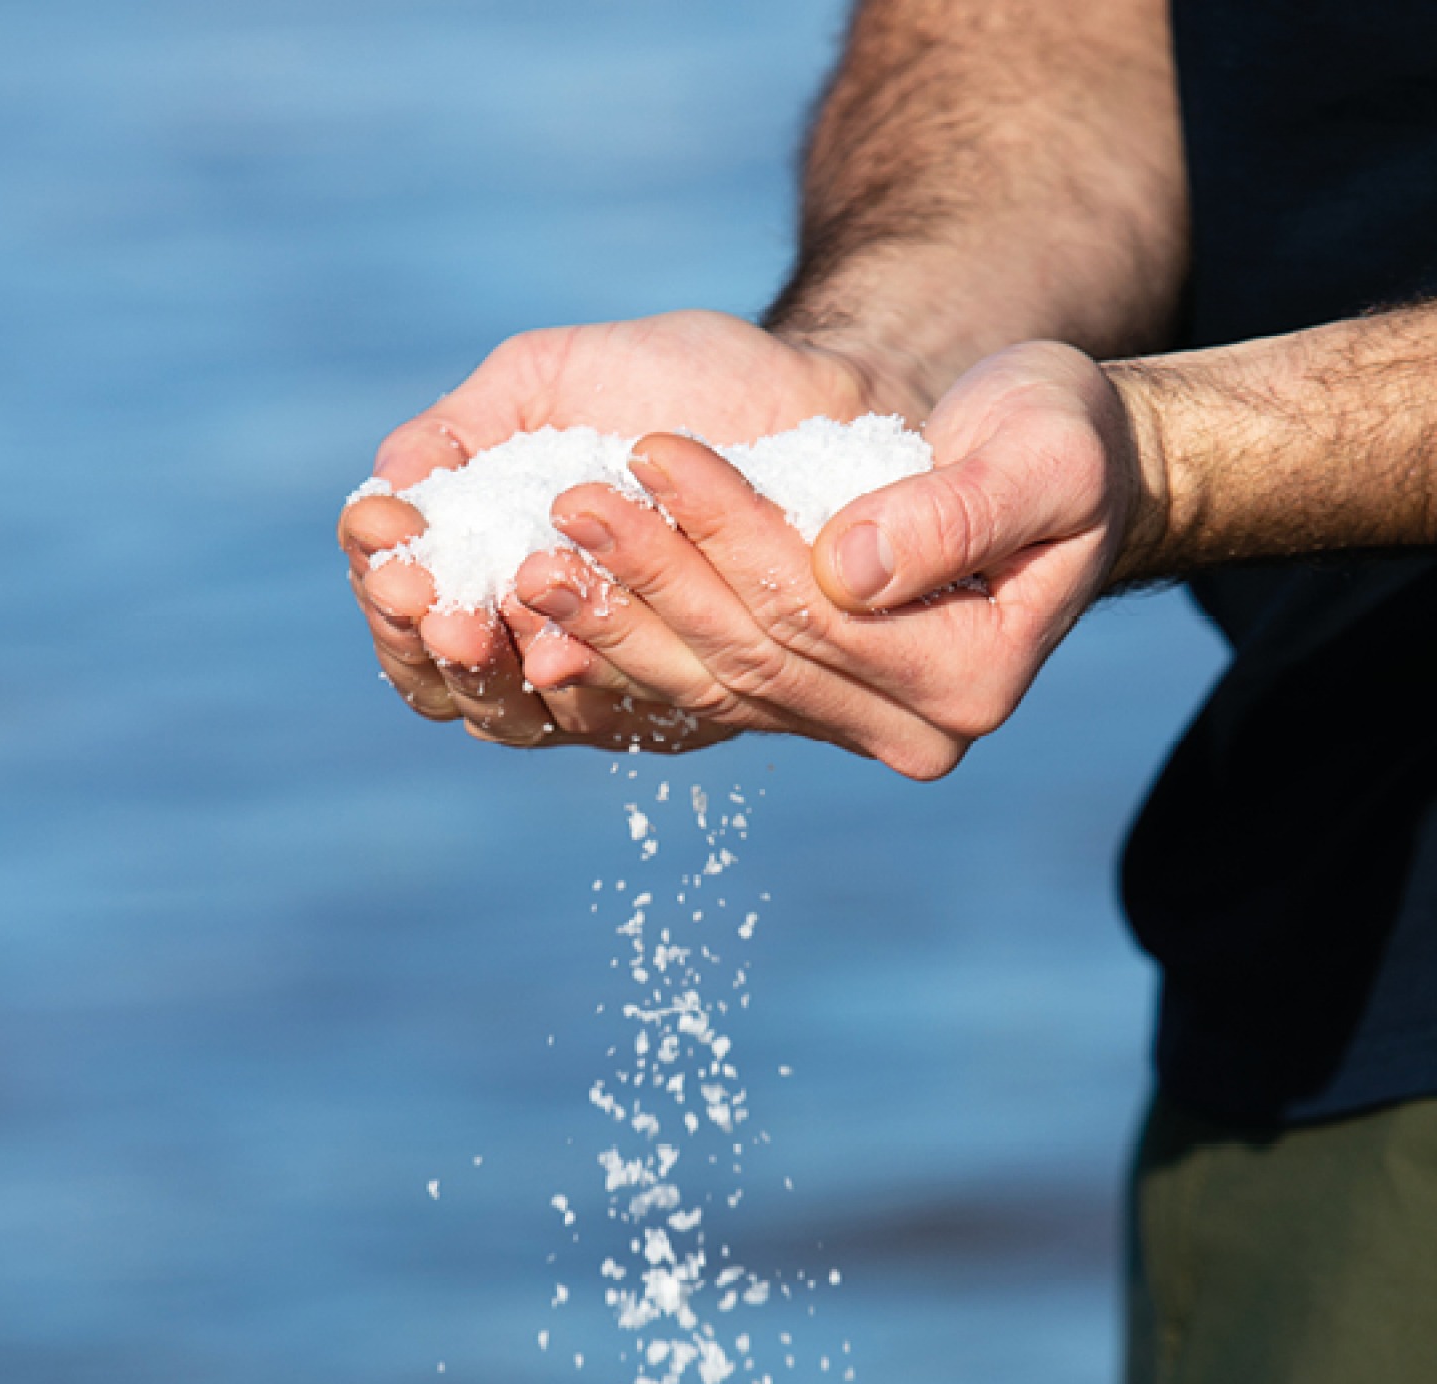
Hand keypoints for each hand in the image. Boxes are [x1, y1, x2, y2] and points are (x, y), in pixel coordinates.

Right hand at [336, 310, 915, 749]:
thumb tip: (384, 487)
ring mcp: (624, 686)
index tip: (378, 534)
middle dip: (424, 639)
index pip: (411, 617)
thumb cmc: (676, 384)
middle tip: (421, 595)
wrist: (819, 391)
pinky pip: (631, 712)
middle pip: (453, 688)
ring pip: (528, 715)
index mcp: (497, 583)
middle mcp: (549, 651)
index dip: (384, 584)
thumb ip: (462, 432)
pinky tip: (556, 642)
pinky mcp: (705, 704)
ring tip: (472, 613)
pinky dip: (585, 674)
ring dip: (491, 666)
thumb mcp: (549, 384)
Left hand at [511, 341, 1141, 776]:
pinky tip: (558, 599)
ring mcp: (852, 730)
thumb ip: (959, 511)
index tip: (652, 449)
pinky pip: (701, 687)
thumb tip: (851, 566)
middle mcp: (910, 731)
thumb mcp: (1043, 453)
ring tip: (538, 548)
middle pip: (754, 656)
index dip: (732, 532)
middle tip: (562, 502)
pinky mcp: (804, 707)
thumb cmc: (1057, 440)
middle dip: (653, 575)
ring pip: (713, 681)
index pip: (823, 614)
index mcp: (967, 682)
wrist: (1052, 468)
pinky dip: (629, 640)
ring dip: (618, 615)